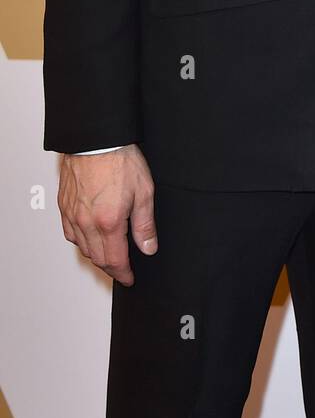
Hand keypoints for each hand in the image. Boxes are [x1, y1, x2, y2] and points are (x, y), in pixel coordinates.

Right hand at [58, 144, 156, 285]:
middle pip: (97, 258)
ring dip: (96, 255)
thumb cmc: (120, 160)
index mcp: (108, 222)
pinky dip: (81, 241)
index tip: (130, 278)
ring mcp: (72, 215)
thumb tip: (148, 247)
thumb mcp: (144, 191)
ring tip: (110, 254)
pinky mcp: (64, 206)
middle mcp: (86, 222)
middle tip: (123, 268)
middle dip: (111, 267)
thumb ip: (144, 224)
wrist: (96, 140)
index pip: (114, 261)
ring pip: (82, 248)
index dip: (123, 274)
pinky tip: (90, 237)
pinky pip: (70, 233)